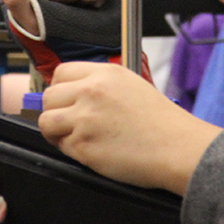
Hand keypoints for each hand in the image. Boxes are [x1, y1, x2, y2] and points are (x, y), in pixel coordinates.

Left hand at [39, 62, 221, 195]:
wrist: (177, 147)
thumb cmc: (160, 121)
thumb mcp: (131, 85)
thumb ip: (100, 85)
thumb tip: (73, 93)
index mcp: (104, 74)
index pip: (60, 73)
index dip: (60, 89)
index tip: (66, 100)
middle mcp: (91, 92)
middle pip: (49, 97)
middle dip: (55, 110)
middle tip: (69, 122)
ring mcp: (84, 119)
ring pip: (47, 122)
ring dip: (55, 131)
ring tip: (73, 137)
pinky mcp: (83, 146)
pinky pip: (61, 146)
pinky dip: (71, 150)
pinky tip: (91, 150)